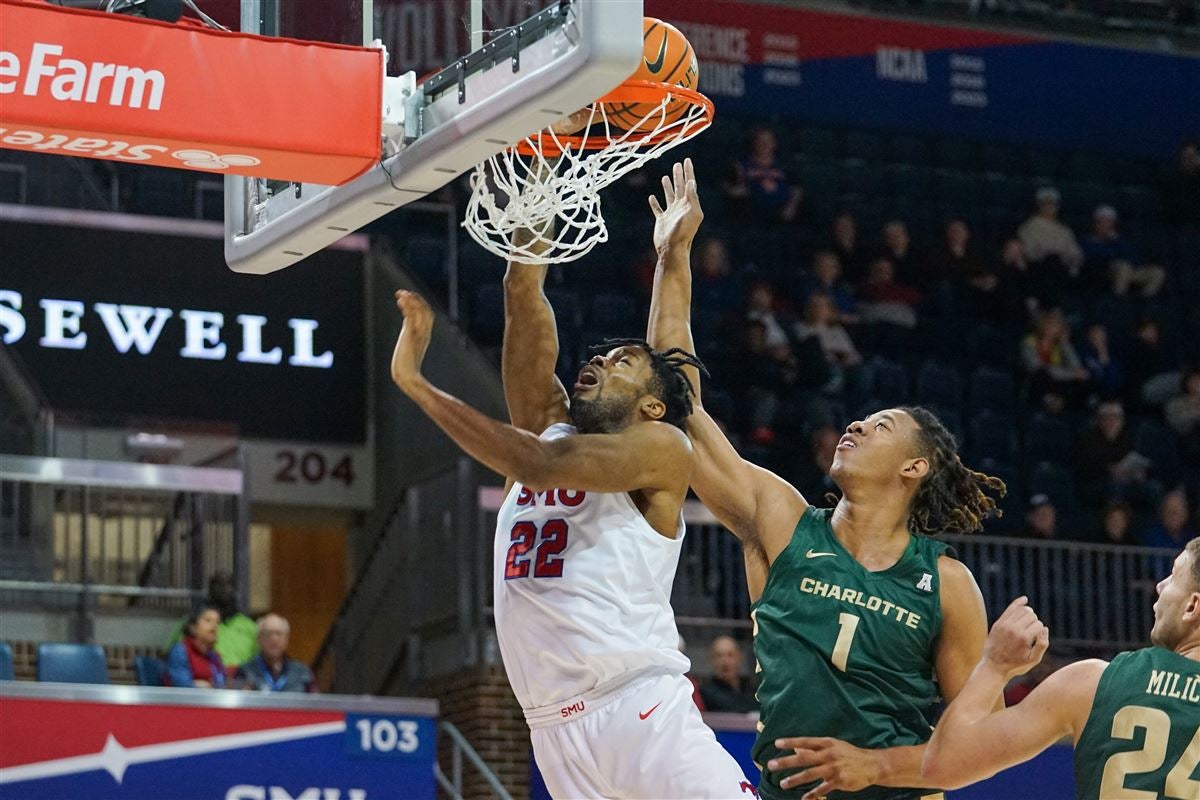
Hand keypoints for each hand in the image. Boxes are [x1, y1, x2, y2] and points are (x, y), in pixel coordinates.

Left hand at [390, 290, 433, 392]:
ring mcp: (418, 333)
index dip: (420, 305)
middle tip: (405, 292)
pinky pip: (411, 316)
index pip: (427, 316)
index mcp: (425, 336)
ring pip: (419, 311)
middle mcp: (424, 333)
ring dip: (411, 300)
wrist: (407, 376)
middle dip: (417, 300)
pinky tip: (400, 300)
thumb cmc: (407, 370)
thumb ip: (409, 341)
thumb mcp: (409, 351)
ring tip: (400, 293)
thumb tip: (406, 341)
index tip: (410, 298)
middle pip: (426, 311)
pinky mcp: (410, 335)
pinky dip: (407, 306)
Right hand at [649, 158, 702, 252]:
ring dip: (668, 186)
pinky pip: (657, 209)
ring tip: (666, 177)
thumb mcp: (692, 213)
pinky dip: (654, 203)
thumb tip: (691, 181)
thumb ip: (692, 197)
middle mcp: (681, 207)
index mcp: (689, 204)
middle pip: (679, 187)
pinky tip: (652, 197)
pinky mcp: (661, 220)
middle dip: (679, 175)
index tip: (687, 160)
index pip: (689, 184)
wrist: (672, 248)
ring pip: (669, 196)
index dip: (688, 172)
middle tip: (677, 164)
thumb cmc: (684, 232)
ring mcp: (671, 214)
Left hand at [768, 737, 882, 798]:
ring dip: (794, 780)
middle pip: (803, 758)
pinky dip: (812, 794)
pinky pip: (822, 788)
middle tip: (771, 765)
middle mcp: (829, 754)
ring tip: (782, 784)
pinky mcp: (839, 781)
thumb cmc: (849, 754)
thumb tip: (795, 748)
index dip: (790, 742)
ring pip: (810, 774)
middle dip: (786, 762)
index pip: (805, 742)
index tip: (777, 743)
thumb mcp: (833, 745)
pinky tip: (804, 798)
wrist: (872, 765)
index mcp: (827, 743)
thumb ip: (814, 747)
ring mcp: (833, 768)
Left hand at [982, 596, 1049, 680]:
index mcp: (1023, 638)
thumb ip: (1043, 644)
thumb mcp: (1033, 660)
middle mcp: (1013, 629)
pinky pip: (1010, 609)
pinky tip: (1024, 599)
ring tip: (1029, 621)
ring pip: (1022, 610)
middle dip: (1034, 621)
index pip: (1038, 624)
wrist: (993, 666)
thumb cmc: (1016, 665)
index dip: (1040, 631)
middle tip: (1032, 632)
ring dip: (1028, 614)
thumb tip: (1044, 628)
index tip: (1036, 639)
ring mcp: (1004, 625)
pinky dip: (1018, 603)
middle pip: (1031, 615)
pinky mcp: (998, 623)